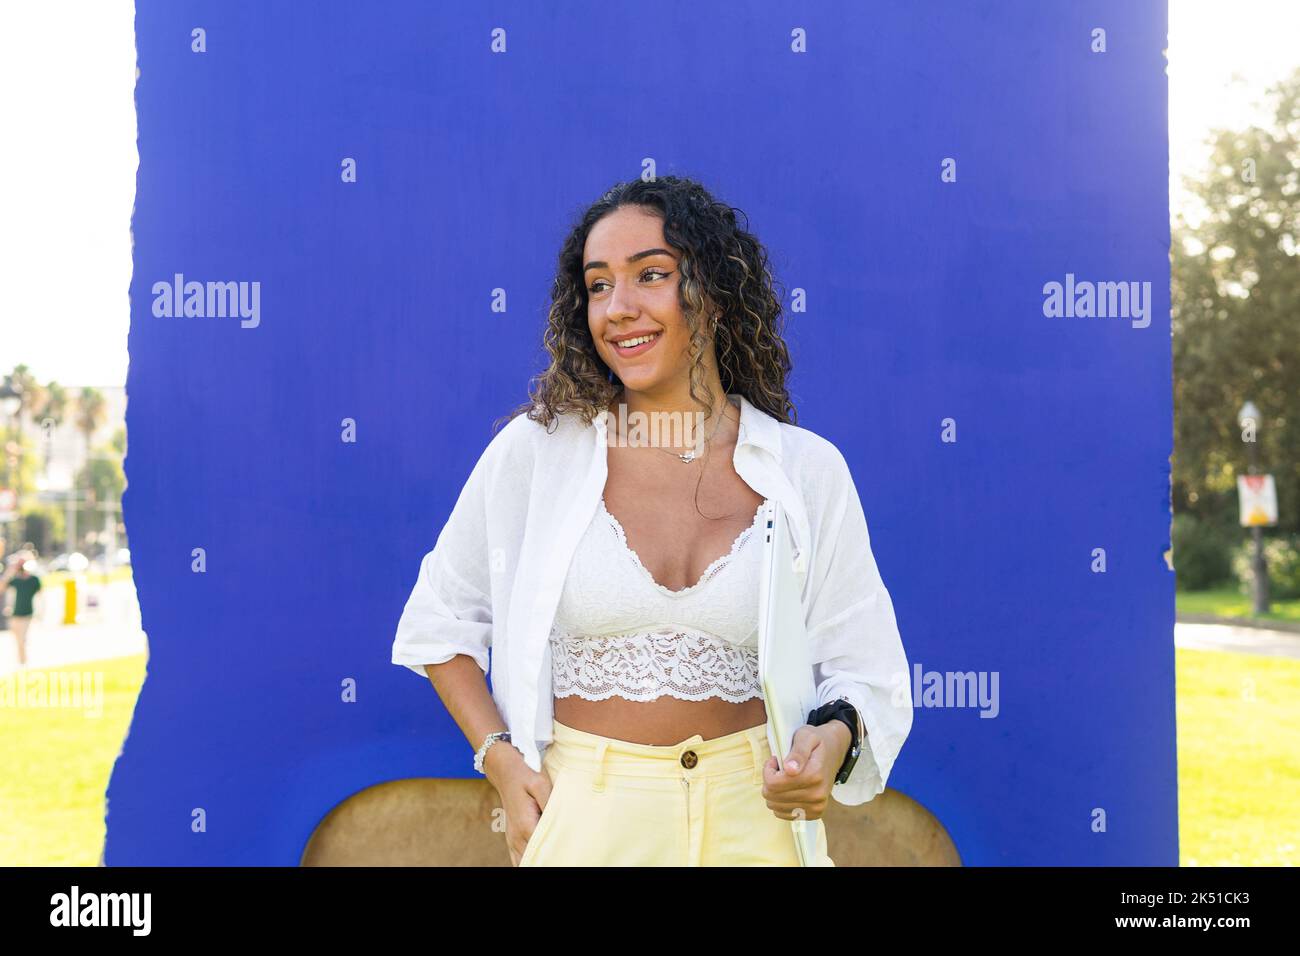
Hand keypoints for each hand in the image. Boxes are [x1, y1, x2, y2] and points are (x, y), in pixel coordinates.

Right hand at [485, 744, 553, 865]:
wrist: (506, 771)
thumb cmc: (526, 776)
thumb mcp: (541, 784)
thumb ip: (550, 803)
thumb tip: (562, 820)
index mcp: (526, 825)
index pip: (543, 850)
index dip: (557, 854)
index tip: (569, 855)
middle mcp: (517, 837)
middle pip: (534, 860)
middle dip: (548, 860)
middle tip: (565, 859)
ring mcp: (512, 839)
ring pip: (523, 862)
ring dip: (537, 862)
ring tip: (554, 859)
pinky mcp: (511, 838)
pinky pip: (517, 859)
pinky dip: (527, 862)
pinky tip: (538, 861)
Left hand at [760, 722, 850, 822]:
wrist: (834, 753)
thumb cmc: (816, 743)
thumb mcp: (806, 736)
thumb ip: (798, 752)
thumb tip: (790, 769)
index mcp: (814, 775)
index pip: (773, 783)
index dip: (769, 770)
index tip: (775, 760)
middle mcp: (817, 795)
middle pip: (771, 796)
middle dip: (770, 780)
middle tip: (779, 769)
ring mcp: (816, 806)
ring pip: (774, 806)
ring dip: (774, 791)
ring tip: (785, 778)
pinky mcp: (814, 814)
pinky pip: (783, 814)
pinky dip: (780, 802)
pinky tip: (789, 789)